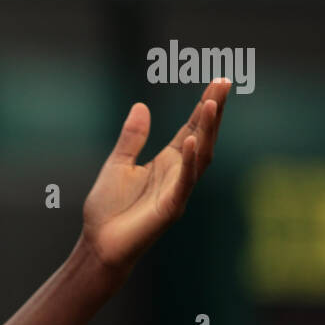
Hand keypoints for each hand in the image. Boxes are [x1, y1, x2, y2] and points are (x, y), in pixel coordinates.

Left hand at [81, 78, 231, 274]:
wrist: (99, 243)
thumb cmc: (109, 208)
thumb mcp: (118, 164)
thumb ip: (132, 137)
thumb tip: (141, 105)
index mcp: (167, 162)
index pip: (191, 128)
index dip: (204, 106)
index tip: (218, 81)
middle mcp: (178, 173)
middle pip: (203, 136)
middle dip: (214, 111)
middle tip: (225, 82)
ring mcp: (177, 190)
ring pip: (200, 156)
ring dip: (207, 130)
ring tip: (213, 102)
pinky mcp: (171, 207)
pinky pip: (184, 181)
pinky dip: (190, 161)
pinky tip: (193, 140)